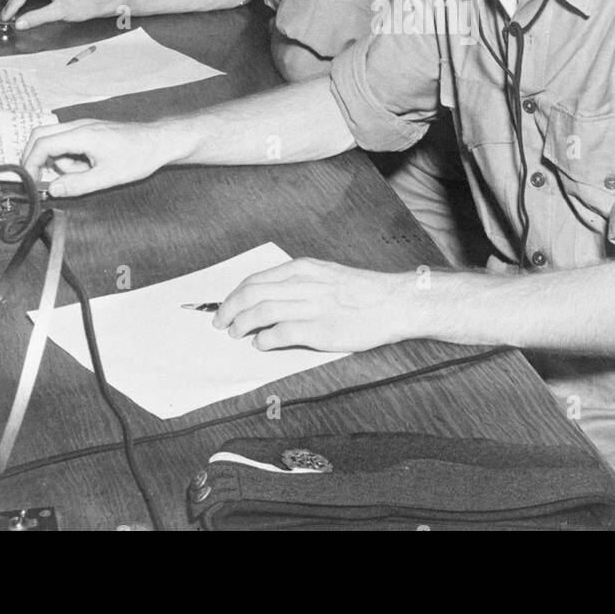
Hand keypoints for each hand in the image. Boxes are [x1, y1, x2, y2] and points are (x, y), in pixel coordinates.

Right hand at [0, 0, 118, 30]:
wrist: (103, 1)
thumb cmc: (87, 3)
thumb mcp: (60, 12)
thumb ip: (37, 17)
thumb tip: (19, 23)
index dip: (13, 5)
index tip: (5, 17)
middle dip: (12, 1)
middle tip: (4, 15)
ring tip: (8, 8)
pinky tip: (21, 2)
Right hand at [21, 118, 186, 196]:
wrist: (160, 141)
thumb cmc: (138, 157)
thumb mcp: (107, 177)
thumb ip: (77, 185)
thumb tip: (52, 190)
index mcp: (81, 135)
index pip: (42, 144)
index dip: (30, 164)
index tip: (30, 182)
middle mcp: (79, 125)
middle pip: (40, 135)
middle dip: (35, 158)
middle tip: (40, 179)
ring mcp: (84, 126)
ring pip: (54, 140)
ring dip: (59, 160)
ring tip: (86, 173)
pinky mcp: (90, 130)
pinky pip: (68, 141)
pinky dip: (70, 156)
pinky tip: (90, 166)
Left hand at [213, 258, 418, 352]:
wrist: (393, 303)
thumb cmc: (361, 292)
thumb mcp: (326, 274)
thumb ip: (298, 283)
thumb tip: (269, 297)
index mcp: (303, 269)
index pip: (256, 280)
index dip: (234, 295)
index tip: (226, 307)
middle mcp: (303, 284)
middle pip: (252, 294)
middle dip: (229, 309)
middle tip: (221, 323)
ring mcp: (310, 306)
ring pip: (261, 312)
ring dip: (242, 325)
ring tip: (237, 334)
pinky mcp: (319, 329)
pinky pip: (280, 333)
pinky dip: (264, 339)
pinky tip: (261, 344)